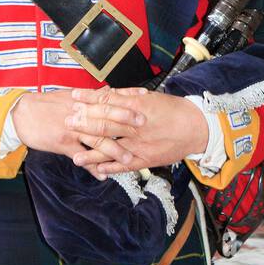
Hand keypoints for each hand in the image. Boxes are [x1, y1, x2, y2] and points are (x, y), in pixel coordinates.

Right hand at [12, 89, 139, 170]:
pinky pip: (80, 157)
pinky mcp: (63, 144)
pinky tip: (103, 175)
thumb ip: (89, 97)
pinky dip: (92, 167)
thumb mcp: (68, 96)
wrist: (21, 114)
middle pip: (106, 117)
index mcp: (82, 100)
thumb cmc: (45, 104)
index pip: (108, 97)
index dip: (126, 98)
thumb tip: (108, 91)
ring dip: (113, 151)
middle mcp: (79, 113)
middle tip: (144, 126)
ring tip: (128, 159)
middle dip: (125, 121)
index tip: (144, 97)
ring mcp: (72, 129)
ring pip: (96, 140)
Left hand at [67, 86, 207, 176]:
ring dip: (92, 152)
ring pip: (112, 148)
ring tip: (75, 156)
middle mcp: (136, 126)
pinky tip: (97, 170)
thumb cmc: (173, 110)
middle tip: (67, 122)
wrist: (196, 128)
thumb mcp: (150, 98)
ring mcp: (140, 145)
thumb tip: (107, 93)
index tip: (74, 97)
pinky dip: (110, 168)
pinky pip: (125, 165)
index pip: (107, 102)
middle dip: (84, 124)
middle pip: (105, 124)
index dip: (89, 100)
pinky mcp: (146, 160)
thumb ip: (127, 97)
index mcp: (137, 107)